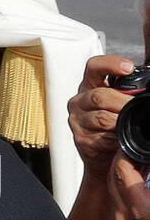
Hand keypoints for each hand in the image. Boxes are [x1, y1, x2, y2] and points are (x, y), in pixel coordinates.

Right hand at [68, 54, 137, 169]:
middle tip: (137, 107)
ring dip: (120, 122)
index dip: (110, 64)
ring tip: (130, 124)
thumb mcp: (121, 101)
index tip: (129, 68)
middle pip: (99, 96)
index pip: (94, 67)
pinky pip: (101, 138)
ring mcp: (77, 121)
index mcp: (91, 85)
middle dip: (123, 102)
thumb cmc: (117, 123)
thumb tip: (147, 89)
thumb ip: (128, 92)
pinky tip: (120, 139)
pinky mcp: (80, 139)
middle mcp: (80, 101)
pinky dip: (115, 139)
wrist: (106, 155)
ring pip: (101, 118)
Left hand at [106, 149, 149, 219]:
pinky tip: (139, 174)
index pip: (121, 170)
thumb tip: (146, 157)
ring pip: (113, 186)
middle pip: (113, 177)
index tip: (132, 144)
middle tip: (134, 148)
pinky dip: (125, 183)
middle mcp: (123, 217)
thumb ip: (149, 174)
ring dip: (123, 170)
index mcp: (140, 210)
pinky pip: (117, 198)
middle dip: (123, 159)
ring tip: (139, 158)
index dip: (125, 153)